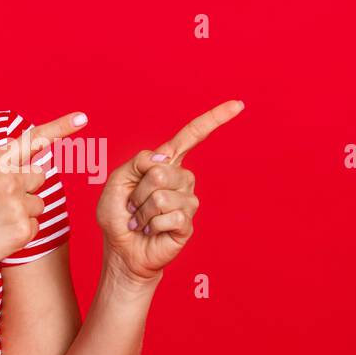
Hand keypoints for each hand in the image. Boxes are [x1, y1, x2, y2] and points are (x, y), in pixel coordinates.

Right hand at [0, 111, 88, 277]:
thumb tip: (16, 149)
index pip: (32, 139)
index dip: (60, 127)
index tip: (81, 118)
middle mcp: (8, 178)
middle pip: (40, 175)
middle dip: (27, 188)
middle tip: (1, 203)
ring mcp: (16, 203)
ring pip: (40, 204)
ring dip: (24, 213)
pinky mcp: (23, 228)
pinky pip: (36, 226)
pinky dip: (22, 233)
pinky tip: (0, 235)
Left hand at [96, 99, 244, 282]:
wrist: (121, 250)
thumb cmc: (119, 215)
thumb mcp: (117, 181)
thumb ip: (136, 163)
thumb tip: (164, 160)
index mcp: (166, 163)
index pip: (193, 136)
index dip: (215, 119)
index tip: (238, 105)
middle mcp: (182, 178)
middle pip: (160, 172)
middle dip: (137, 191)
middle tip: (133, 205)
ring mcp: (187, 201)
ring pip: (160, 195)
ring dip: (142, 211)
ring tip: (141, 220)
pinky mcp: (187, 223)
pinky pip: (167, 216)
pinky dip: (150, 225)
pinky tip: (151, 230)